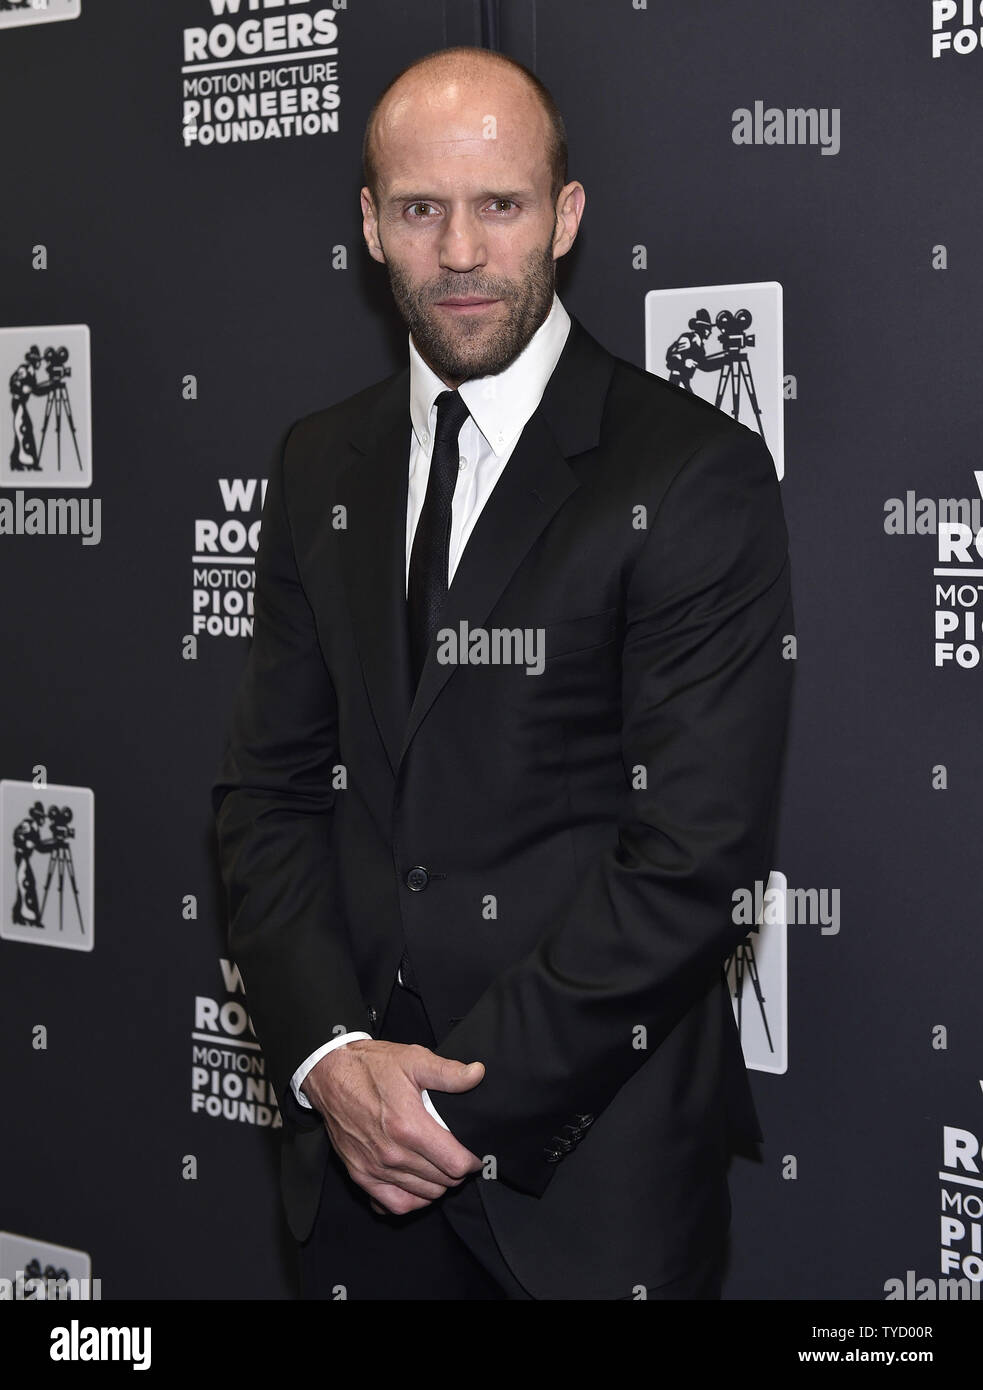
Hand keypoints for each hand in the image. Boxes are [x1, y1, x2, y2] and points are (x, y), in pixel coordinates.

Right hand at [302, 1039, 484, 1214]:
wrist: (330, 1075)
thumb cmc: (372, 1066)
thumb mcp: (413, 1059)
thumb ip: (448, 1072)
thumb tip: (477, 1074)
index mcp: (409, 1126)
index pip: (454, 1164)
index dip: (472, 1162)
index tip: (474, 1155)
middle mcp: (392, 1153)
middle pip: (441, 1182)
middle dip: (456, 1173)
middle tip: (458, 1158)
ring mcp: (374, 1168)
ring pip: (422, 1196)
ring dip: (437, 1186)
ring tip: (441, 1170)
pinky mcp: (360, 1174)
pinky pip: (393, 1205)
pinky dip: (411, 1201)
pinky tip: (417, 1187)